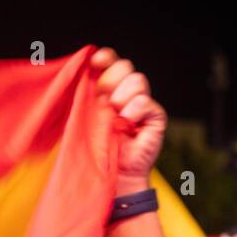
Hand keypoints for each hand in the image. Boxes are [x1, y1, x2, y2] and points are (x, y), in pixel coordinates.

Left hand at [90, 47, 166, 190]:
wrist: (112, 177)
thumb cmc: (96, 151)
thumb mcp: (84, 120)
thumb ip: (84, 97)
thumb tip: (81, 74)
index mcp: (108, 90)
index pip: (110, 63)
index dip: (105, 59)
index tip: (94, 61)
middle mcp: (127, 94)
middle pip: (125, 67)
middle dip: (111, 79)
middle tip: (102, 99)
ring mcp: (142, 105)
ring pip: (137, 81)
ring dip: (122, 96)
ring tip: (115, 116)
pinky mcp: (155, 117)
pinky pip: (145, 102)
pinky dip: (134, 110)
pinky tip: (126, 123)